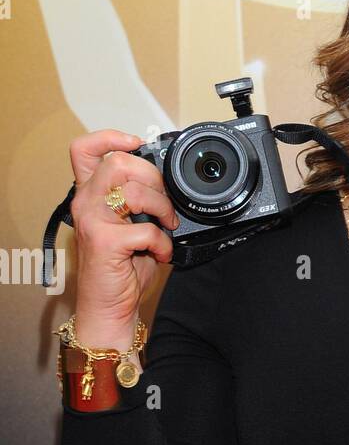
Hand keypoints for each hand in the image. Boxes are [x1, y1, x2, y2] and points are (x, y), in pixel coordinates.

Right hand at [68, 130, 179, 346]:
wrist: (109, 307)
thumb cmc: (121, 268)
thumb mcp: (129, 227)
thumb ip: (138, 203)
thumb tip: (167, 185)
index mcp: (90, 195)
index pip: (84, 149)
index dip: (110, 137)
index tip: (136, 144)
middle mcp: (86, 203)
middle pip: (118, 162)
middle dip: (153, 177)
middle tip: (164, 202)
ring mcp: (93, 220)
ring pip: (135, 190)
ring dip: (163, 207)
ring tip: (167, 225)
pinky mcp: (105, 241)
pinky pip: (147, 229)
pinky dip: (163, 242)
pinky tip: (161, 253)